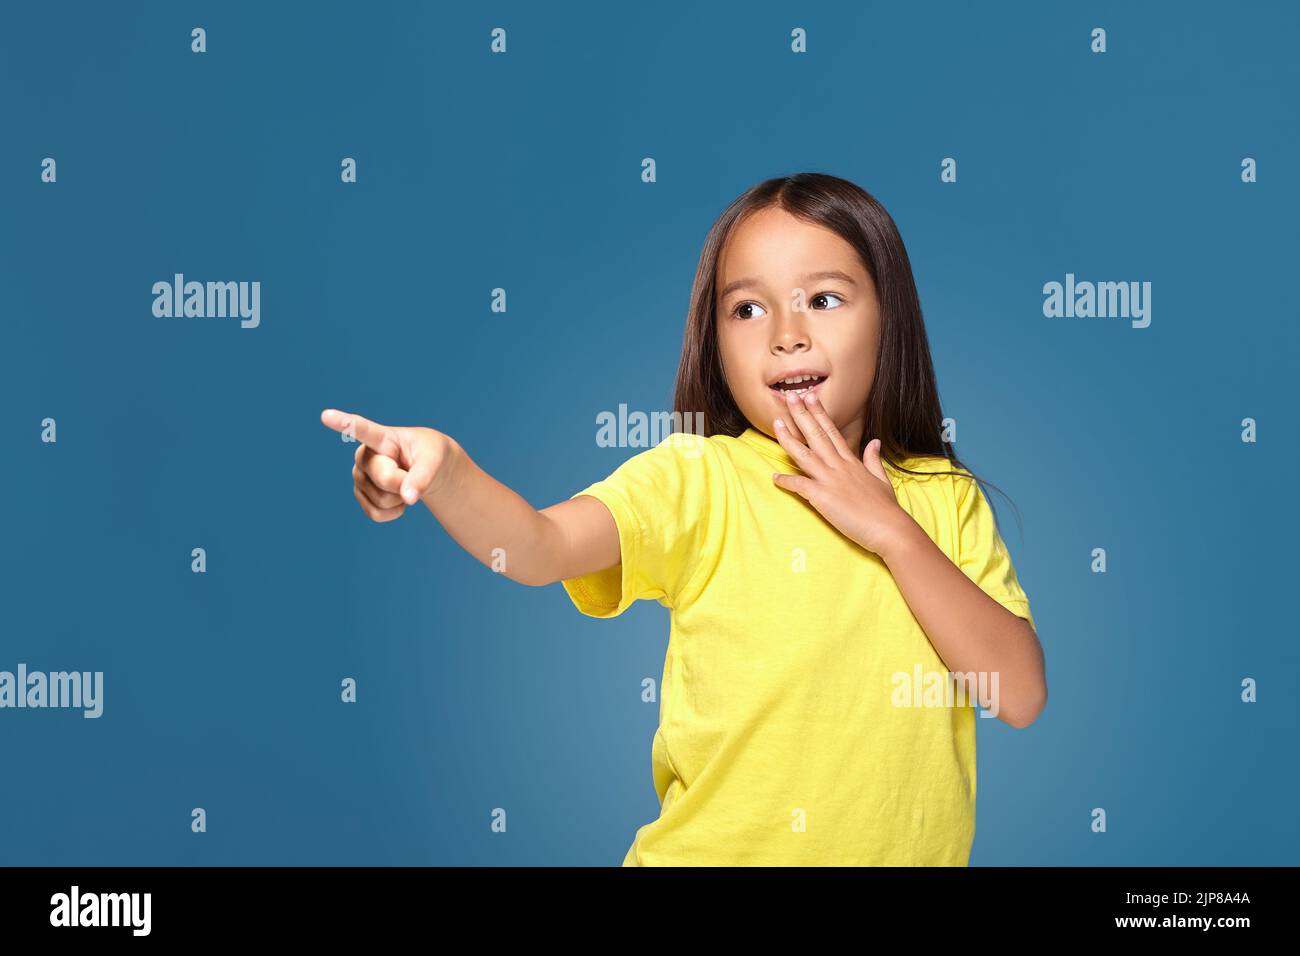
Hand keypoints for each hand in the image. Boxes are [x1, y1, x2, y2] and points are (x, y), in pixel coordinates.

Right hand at [320, 408, 457, 521]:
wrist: (425, 470)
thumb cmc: (429, 457)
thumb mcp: (434, 461)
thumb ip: (422, 476)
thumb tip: (408, 498)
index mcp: (382, 438)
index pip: (362, 430)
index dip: (344, 424)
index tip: (326, 415)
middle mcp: (364, 456)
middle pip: (386, 479)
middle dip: (405, 482)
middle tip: (412, 472)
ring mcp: (359, 476)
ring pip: (382, 500)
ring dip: (401, 497)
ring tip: (403, 481)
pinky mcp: (360, 495)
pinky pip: (376, 514)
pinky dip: (395, 512)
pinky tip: (398, 498)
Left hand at [770, 389, 916, 557]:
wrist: (890, 528)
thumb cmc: (885, 508)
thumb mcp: (881, 478)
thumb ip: (873, 459)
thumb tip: (874, 441)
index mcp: (851, 461)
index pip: (831, 431)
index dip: (819, 413)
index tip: (809, 396)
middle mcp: (839, 466)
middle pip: (816, 435)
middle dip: (801, 414)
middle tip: (789, 396)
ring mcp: (830, 480)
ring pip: (804, 454)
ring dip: (788, 438)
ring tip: (775, 422)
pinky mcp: (823, 497)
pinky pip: (799, 485)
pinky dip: (786, 481)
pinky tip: (774, 478)